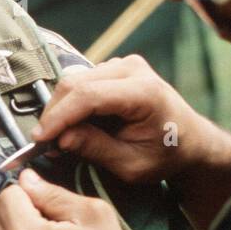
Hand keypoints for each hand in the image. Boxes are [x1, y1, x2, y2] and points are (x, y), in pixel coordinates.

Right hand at [32, 54, 230, 185]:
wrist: (190, 140)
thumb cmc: (165, 156)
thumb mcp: (132, 165)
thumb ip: (96, 149)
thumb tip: (60, 138)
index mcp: (144, 92)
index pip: (88, 96)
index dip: (59, 116)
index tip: (40, 140)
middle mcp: (133, 69)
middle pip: (76, 83)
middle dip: (54, 114)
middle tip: (44, 144)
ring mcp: (124, 64)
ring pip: (74, 81)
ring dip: (60, 109)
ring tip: (59, 138)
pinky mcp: (115, 68)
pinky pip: (81, 82)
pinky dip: (70, 104)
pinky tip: (72, 126)